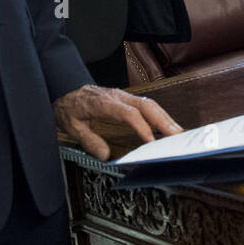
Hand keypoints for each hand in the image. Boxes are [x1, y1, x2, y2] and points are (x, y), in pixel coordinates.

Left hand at [54, 84, 181, 159]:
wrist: (65, 89)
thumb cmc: (69, 107)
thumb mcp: (72, 126)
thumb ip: (88, 140)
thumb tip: (105, 155)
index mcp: (104, 102)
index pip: (129, 113)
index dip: (142, 127)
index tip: (151, 141)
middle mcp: (117, 96)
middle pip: (146, 105)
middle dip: (163, 120)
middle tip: (177, 135)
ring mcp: (123, 96)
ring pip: (149, 103)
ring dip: (165, 117)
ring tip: (178, 132)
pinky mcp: (126, 98)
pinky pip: (146, 105)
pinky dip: (158, 115)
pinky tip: (166, 125)